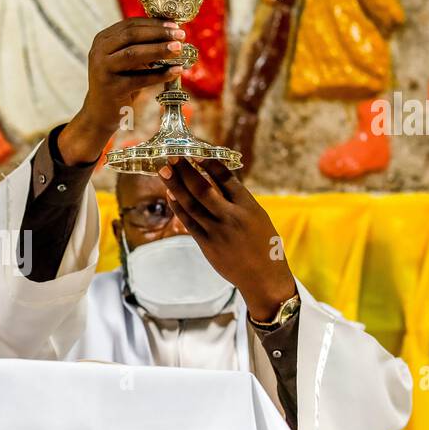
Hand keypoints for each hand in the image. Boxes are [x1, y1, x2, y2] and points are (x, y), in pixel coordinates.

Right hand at [58, 17, 184, 164]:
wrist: (100, 112)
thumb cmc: (120, 82)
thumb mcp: (127, 61)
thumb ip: (142, 46)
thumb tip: (173, 33)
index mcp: (103, 40)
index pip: (130, 25)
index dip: (154, 24)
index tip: (175, 25)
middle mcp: (98, 52)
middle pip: (132, 36)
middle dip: (158, 34)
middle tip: (181, 36)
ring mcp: (102, 70)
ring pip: (133, 54)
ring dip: (159, 50)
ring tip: (179, 49)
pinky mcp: (111, 88)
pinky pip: (140, 79)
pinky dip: (160, 75)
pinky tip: (176, 71)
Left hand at [158, 159, 296, 320]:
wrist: (263, 278)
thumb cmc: (263, 245)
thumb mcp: (258, 217)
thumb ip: (238, 200)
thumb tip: (214, 179)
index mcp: (249, 207)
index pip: (227, 178)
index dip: (210, 163)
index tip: (197, 151)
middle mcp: (232, 217)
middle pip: (203, 188)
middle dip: (186, 170)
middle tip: (172, 156)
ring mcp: (217, 231)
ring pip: (191, 204)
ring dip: (175, 186)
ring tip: (164, 171)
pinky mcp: (206, 244)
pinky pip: (188, 221)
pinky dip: (178, 206)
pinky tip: (170, 194)